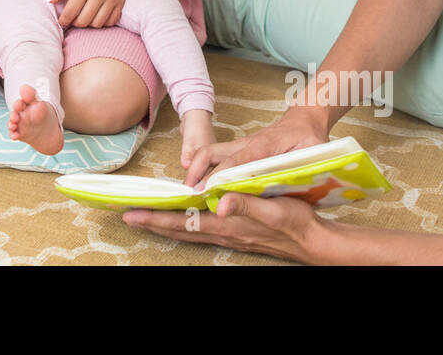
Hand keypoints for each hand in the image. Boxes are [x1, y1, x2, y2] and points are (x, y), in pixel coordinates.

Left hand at [50, 0, 137, 28]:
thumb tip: (52, 1)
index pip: (71, 11)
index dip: (63, 20)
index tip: (62, 21)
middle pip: (83, 21)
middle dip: (74, 23)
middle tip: (72, 18)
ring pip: (97, 24)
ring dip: (88, 24)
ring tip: (84, 16)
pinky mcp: (121, 1)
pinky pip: (111, 21)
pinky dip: (103, 23)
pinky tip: (97, 15)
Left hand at [123, 190, 322, 261]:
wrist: (313, 241)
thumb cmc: (294, 222)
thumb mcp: (271, 208)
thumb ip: (244, 203)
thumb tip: (220, 202)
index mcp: (225, 225)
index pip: (182, 221)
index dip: (156, 217)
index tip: (132, 213)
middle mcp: (222, 232)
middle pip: (179, 228)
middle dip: (153, 221)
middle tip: (128, 215)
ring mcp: (228, 234)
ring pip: (188, 229)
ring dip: (166, 222)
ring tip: (148, 216)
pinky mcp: (236, 232)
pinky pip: (202, 228)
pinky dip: (186, 222)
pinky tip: (184, 217)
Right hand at [184, 107, 328, 187]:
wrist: (303, 119)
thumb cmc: (308, 137)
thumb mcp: (311, 151)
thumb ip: (300, 166)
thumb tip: (288, 184)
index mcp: (263, 147)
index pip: (234, 162)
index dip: (217, 177)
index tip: (203, 192)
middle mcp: (246, 144)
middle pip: (211, 153)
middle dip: (195, 171)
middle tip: (187, 194)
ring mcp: (240, 146)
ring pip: (209, 153)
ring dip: (196, 170)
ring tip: (189, 191)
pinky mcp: (239, 150)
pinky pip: (216, 157)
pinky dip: (203, 168)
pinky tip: (200, 184)